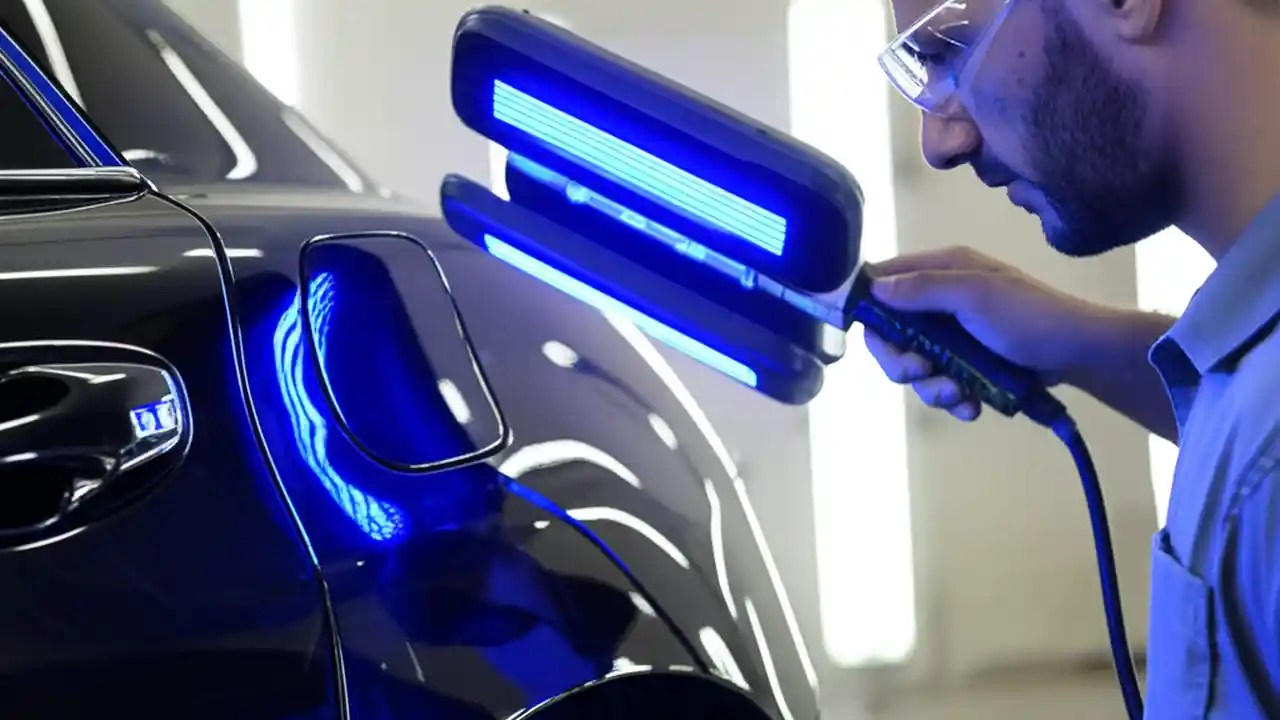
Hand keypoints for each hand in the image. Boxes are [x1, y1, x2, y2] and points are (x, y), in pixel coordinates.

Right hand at [864, 246, 1099, 421]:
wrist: (1079, 354)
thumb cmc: (1029, 316)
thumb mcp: (975, 294)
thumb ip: (923, 289)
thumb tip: (874, 287)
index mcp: (942, 270)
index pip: (884, 281)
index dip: (869, 308)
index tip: (870, 337)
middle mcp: (941, 300)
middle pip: (891, 333)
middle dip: (900, 361)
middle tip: (920, 371)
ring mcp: (953, 335)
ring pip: (914, 366)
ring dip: (931, 387)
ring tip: (958, 395)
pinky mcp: (967, 365)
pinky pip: (940, 384)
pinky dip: (952, 399)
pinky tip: (971, 406)